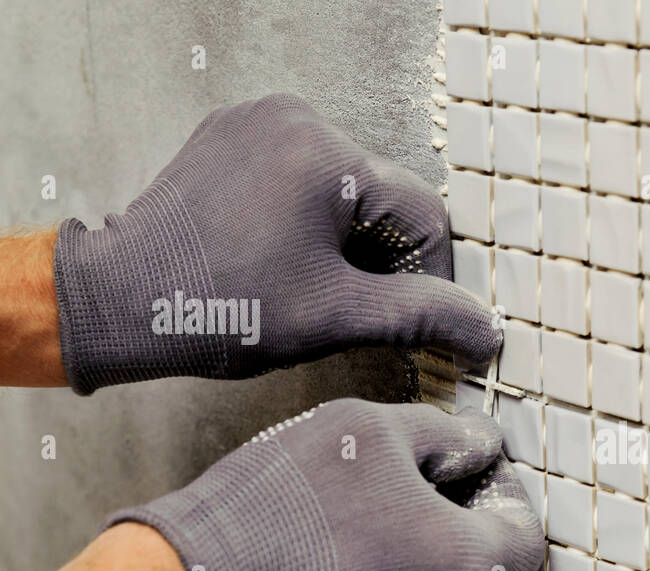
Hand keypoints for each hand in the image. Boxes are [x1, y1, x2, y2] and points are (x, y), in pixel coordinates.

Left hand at [54, 94, 496, 393]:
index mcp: (330, 157)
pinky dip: (310, 213)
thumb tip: (489, 332)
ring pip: (348, 184)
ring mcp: (262, 119)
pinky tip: (284, 254)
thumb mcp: (338, 319)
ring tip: (313, 282)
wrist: (121, 299)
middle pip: (385, 195)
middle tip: (352, 306)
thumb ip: (422, 318)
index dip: (431, 276)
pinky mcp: (234, 131)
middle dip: (383, 254)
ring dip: (349, 235)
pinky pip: (302, 171)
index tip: (413, 319)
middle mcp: (299, 120)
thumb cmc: (226, 310)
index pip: (424, 215)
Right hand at [107, 399, 543, 570]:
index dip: (501, 495)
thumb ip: (445, 434)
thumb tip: (480, 445)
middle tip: (395, 499)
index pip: (527, 535)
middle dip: (455, 536)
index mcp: (472, 568)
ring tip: (349, 542)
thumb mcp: (368, 428)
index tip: (462, 474)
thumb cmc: (281, 507)